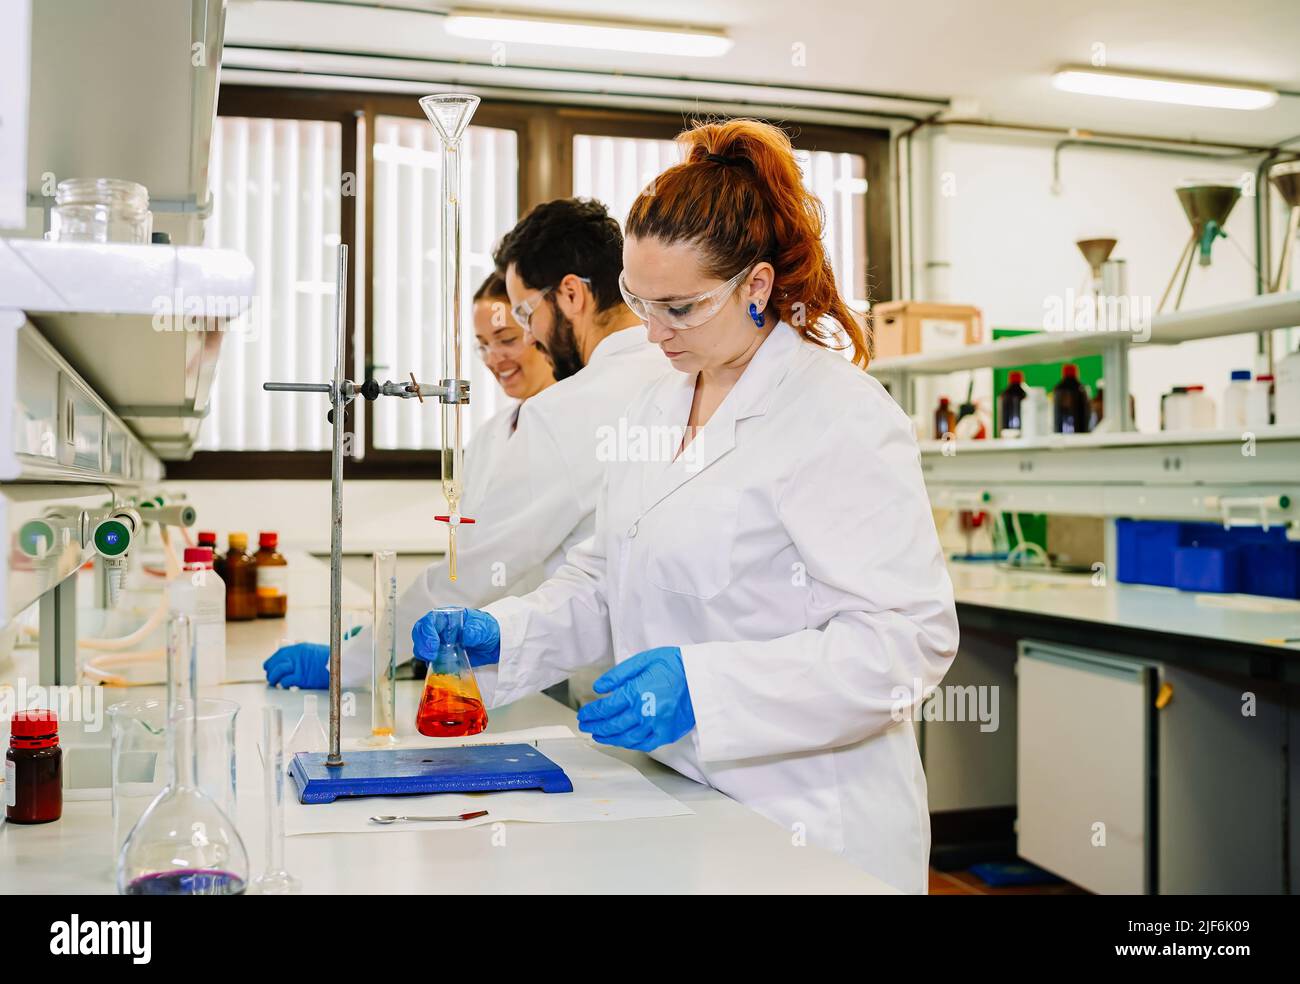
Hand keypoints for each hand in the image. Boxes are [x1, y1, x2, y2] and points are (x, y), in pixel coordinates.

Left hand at [263, 642, 328, 688]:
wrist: (339, 664)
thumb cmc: (328, 659)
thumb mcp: (312, 650)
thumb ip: (299, 655)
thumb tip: (290, 662)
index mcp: (297, 648)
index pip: (278, 655)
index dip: (271, 663)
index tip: (269, 668)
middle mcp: (295, 656)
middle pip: (275, 664)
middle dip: (270, 672)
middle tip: (272, 678)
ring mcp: (298, 667)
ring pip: (277, 673)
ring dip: (273, 679)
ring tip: (275, 683)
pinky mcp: (302, 678)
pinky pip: (286, 681)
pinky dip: (283, 684)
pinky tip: (285, 686)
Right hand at [412, 609, 500, 666]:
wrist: (496, 644)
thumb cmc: (488, 630)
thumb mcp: (484, 629)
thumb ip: (475, 630)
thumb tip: (465, 634)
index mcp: (449, 617)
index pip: (430, 620)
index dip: (427, 632)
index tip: (433, 644)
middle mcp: (441, 629)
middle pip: (421, 632)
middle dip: (421, 644)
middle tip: (430, 655)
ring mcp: (440, 642)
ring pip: (422, 646)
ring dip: (424, 654)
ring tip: (433, 661)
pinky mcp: (443, 655)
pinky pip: (431, 660)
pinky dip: (431, 664)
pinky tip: (439, 667)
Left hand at [577, 647, 694, 751]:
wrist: (702, 676)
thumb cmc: (673, 664)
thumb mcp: (643, 660)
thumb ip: (618, 674)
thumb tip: (598, 688)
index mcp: (636, 692)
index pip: (606, 708)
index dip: (592, 713)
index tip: (583, 714)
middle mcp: (643, 712)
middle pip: (612, 724)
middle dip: (595, 726)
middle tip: (585, 726)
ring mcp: (656, 725)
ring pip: (626, 737)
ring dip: (609, 737)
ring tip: (599, 735)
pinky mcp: (668, 733)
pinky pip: (645, 744)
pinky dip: (631, 744)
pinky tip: (622, 741)